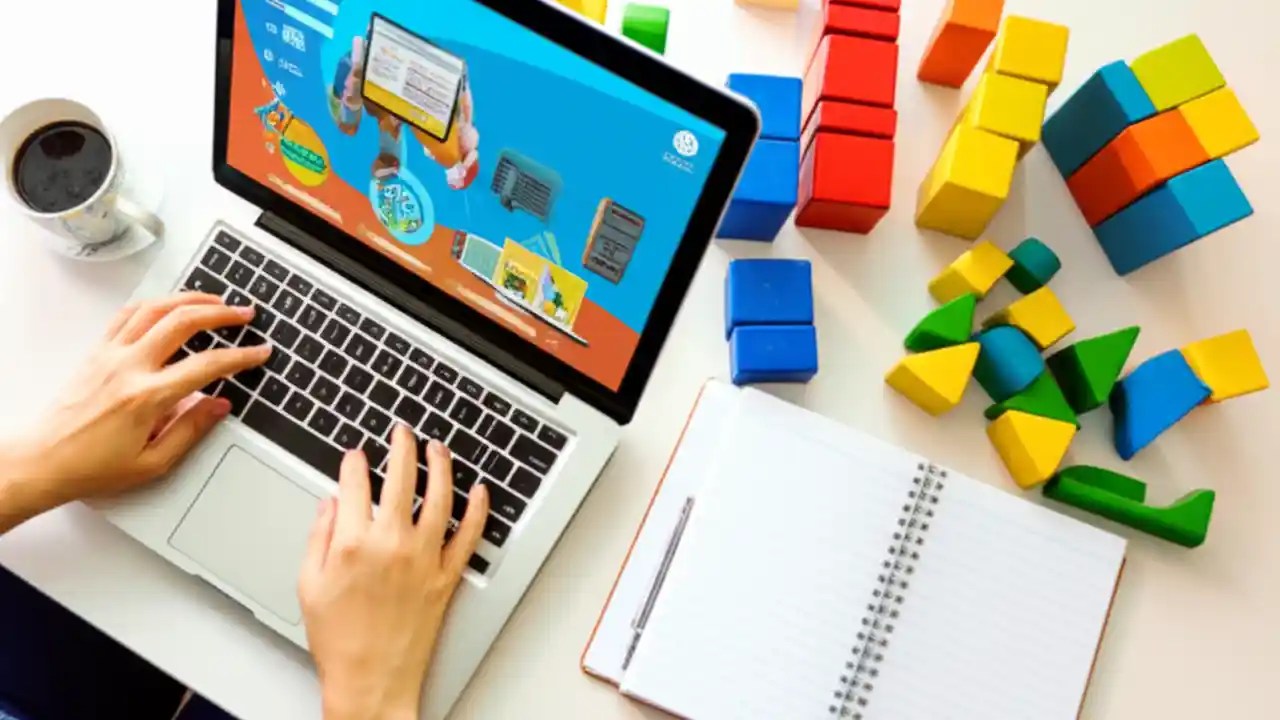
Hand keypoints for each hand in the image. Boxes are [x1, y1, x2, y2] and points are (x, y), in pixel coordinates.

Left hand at [0, 293, 269, 531]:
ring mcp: (109, 354)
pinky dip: (154, 303)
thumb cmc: (90, 467)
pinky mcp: (96, 351)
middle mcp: (127, 368)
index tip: (258, 352)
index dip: (240, 356)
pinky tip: (169, 305)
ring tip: (214, 301)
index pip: (206, 365)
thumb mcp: (152, 463)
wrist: (41, 461)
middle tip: (243, 314)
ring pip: (155, 309)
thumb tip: (219, 405)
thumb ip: (191, 430)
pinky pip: (127, 314)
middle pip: (182, 322)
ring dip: (189, 299)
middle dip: (221, 313)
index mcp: (146, 398)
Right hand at [300, 426, 489, 719]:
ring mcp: (423, 559)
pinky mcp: (446, 577)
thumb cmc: (338, 639)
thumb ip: (318, 537)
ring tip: (438, 448)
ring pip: (439, 498)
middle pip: (400, 479)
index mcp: (352, 543)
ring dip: (440, 466)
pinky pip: (468, 536)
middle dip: (401, 448)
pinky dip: (478, 511)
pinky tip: (479, 490)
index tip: (356, 454)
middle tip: (402, 433)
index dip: (354, 463)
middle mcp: (391, 544)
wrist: (370, 679)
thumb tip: (330, 503)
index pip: (355, 485)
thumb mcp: (308, 585)